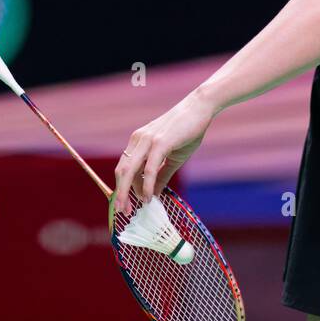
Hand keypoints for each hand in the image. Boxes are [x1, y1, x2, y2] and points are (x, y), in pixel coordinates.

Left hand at [113, 91, 217, 215]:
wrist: (199, 108)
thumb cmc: (187, 130)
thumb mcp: (172, 156)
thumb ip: (161, 174)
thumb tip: (153, 194)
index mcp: (138, 142)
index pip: (124, 168)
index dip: (122, 188)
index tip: (125, 204)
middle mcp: (138, 140)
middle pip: (121, 171)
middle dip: (119, 194)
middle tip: (122, 211)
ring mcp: (148, 140)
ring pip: (130, 170)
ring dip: (127, 192)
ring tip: (130, 209)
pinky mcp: (160, 142)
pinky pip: (149, 168)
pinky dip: (146, 185)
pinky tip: (148, 197)